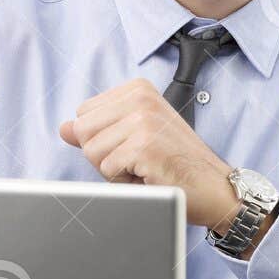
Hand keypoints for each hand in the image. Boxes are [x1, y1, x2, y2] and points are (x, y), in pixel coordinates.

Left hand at [59, 79, 240, 230]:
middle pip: (83, 132)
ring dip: (115, 170)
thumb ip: (99, 131)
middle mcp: (140, 98)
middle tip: (139, 160)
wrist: (215, 188)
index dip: (103, 140)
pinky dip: (125, 181)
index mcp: (137, 90)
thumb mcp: (135, 138)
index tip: (135, 146)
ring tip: (146, 167)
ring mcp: (143, 120)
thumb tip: (64, 127)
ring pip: (92, 152)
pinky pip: (107, 170)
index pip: (83, 115)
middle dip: (103, 156)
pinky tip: (151, 175)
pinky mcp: (145, 146)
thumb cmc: (177, 164)